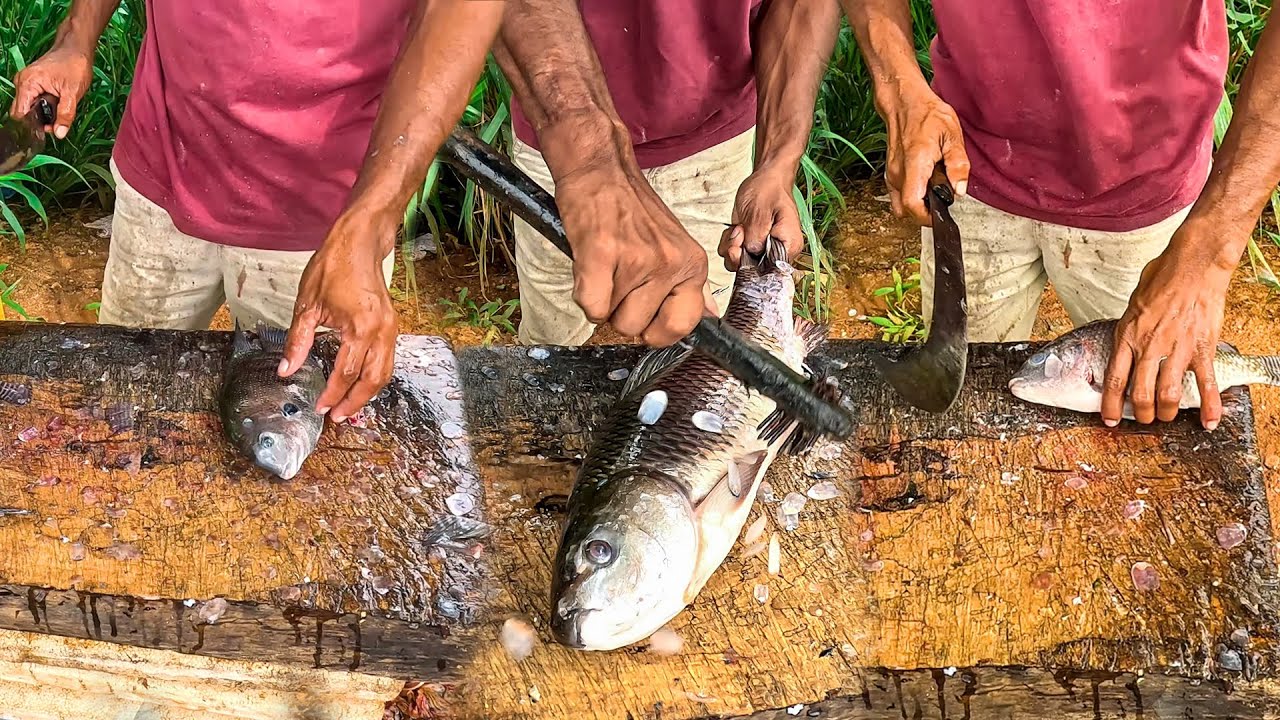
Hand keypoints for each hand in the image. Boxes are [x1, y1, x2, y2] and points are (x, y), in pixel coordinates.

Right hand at [9, 46, 92, 137]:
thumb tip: (59, 134)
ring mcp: (26, 82)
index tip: (47, 129)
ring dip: (44, 113)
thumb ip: (65, 115)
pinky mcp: (33, 83)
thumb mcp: (72, 93)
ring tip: (60, 108)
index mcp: (27, 84)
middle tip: (58, 122)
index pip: (19, 114)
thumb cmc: (74, 64)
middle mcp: (22, 83)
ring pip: (30, 107)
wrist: (76, 47)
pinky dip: (45, 105)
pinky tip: (58, 102)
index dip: (32, 125)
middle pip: (23, 112)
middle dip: (39, 121)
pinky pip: (35, 100)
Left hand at [281, 216, 398, 421]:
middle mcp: (380, 332)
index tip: (321, 407)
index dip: (332, 394)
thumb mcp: (307, 305)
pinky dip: (376, 376)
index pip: (346, 373)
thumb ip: (298, 342)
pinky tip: (360, 382)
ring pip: (385, 372)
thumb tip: (286, 370)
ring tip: (350, 405)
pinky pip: (388, 359)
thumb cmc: (333, 267)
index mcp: (359, 328)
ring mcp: (390, 328)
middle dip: (355, 402)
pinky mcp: (392, 324)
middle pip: (372, 380)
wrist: (359, 243)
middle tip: (338, 416)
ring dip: (368, 392)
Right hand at [555, 165, 712, 345]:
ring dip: (602, 301)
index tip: (647, 319)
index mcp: (692, 264)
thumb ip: (691, 285)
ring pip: (611, 319)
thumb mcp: (676, 245)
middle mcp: (669, 263)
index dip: (659, 331)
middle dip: (622, 313)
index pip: (685, 324)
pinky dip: (583, 294)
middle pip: (639, 329)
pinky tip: (590, 268)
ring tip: (606, 268)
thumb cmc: (632, 210)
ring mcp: (637, 259)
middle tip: (619, 279)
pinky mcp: (602, 255)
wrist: (601, 172)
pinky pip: (590, 307)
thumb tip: (709, 317)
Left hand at [719, 164, 803, 269]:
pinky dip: (729, 243)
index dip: (752, 264)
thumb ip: (756, 236)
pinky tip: (737, 227)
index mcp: (788, 247)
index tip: (744, 244)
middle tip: (740, 231)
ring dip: (732, 247)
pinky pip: (733, 254)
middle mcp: (777, 253)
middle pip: (752, 272)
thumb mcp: (760, 211)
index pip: (770, 273)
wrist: (766, 177)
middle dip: (738, 254)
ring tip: (740, 226)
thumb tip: (749, 254)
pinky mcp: (751, 246)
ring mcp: (763, 250)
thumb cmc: (769, 190)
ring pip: (739, 265)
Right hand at [881, 84, 969, 224]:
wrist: (905, 102)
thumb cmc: (927, 114)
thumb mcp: (952, 134)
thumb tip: (960, 190)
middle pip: (905, 210)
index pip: (912, 204)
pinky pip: (897, 196)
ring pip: (900, 205)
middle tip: (941, 199)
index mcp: (915, 164)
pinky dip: (910, 197)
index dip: (926, 217)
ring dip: (916, 206)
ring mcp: (891, 174)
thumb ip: (958, 164)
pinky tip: (924, 184)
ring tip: (933, 190)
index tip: (941, 215)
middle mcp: (898, 173)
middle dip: (924, 213)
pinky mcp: (890, 173)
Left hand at [1101, 226, 1233, 429]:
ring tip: (1166, 416)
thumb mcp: (1133, 304)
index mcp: (1128, 335)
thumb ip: (1130, 328)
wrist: (1194, 265)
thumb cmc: (1162, 278)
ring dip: (1167, 412)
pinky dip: (1208, 406)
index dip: (1110, 405)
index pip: (1114, 379)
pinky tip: (1209, 422)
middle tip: (1144, 418)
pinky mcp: (1202, 348)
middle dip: (1142, 414)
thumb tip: (1127, 342)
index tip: (1108, 419)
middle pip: (1141, 394)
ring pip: (1169, 394)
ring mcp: (1177, 349)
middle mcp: (1149, 346)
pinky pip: (1205, 383)